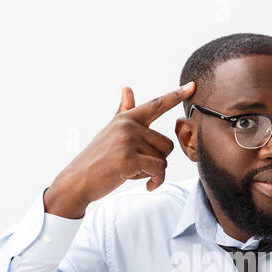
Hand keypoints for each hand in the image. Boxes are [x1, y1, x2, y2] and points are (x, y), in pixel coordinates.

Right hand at [43, 81, 194, 217]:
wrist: (78, 180)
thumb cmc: (97, 157)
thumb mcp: (110, 130)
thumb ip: (124, 111)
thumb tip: (127, 87)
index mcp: (126, 118)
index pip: (156, 104)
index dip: (176, 95)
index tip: (193, 86)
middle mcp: (128, 126)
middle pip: (167, 143)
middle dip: (157, 160)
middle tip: (137, 166)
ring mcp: (128, 141)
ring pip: (163, 158)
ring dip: (154, 172)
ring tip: (134, 173)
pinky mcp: (130, 159)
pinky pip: (158, 170)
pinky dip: (156, 181)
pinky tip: (147, 185)